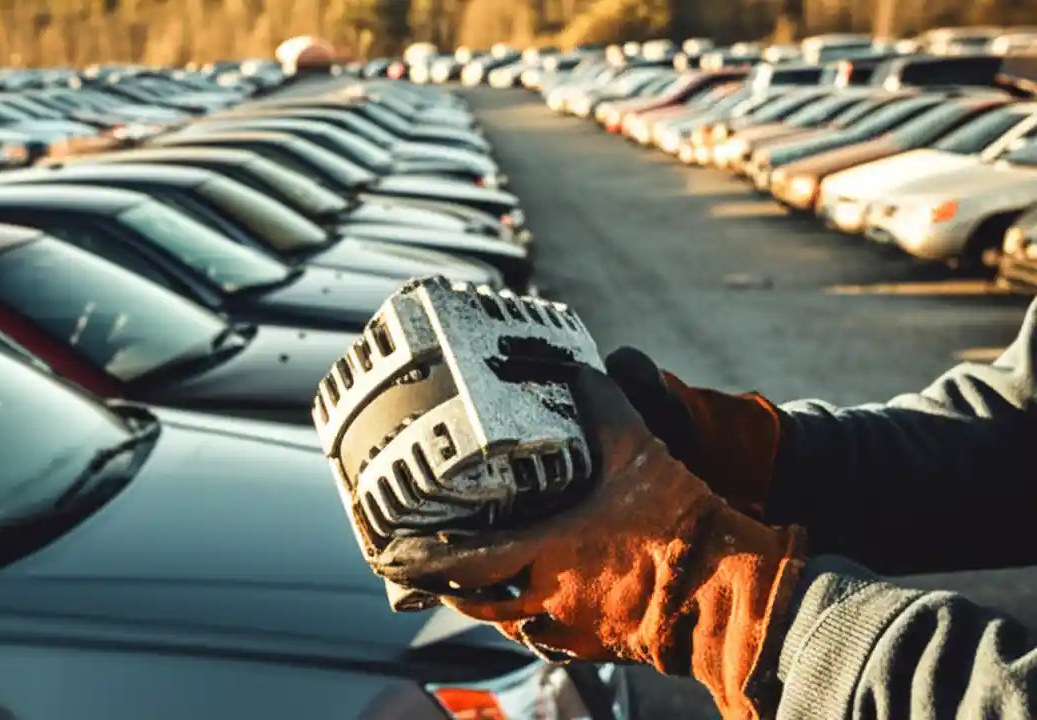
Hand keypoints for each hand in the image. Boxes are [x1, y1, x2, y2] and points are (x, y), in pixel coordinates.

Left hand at [373, 366, 804, 718]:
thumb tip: (576, 367)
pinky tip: (521, 598)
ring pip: (505, 622)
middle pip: (473, 604)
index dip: (420, 563)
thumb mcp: (638, 450)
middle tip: (412, 568)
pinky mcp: (593, 643)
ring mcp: (569, 628)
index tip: (389, 553)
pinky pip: (540, 635)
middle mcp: (548, 599)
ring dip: (480, 604)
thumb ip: (600, 405)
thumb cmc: (682, 525)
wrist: (729, 588)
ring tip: (459, 581)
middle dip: (438, 589)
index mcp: (549, 553)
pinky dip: (521, 617)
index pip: (465, 566)